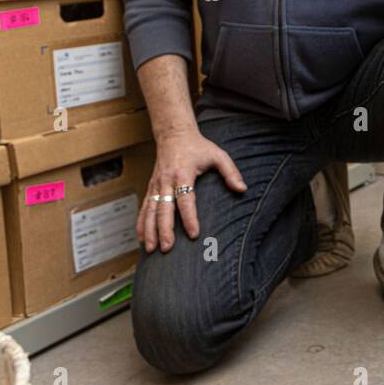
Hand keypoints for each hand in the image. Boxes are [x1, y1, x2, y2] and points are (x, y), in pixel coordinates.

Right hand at [139, 128, 245, 252]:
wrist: (174, 135)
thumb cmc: (198, 147)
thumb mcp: (218, 155)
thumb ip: (231, 172)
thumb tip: (242, 189)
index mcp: (183, 173)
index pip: (186, 199)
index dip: (189, 217)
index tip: (194, 234)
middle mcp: (166, 180)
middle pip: (164, 208)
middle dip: (164, 229)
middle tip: (168, 248)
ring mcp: (156, 185)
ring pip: (150, 210)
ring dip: (150, 230)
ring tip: (150, 249)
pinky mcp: (151, 187)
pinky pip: (145, 207)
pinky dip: (141, 223)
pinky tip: (141, 238)